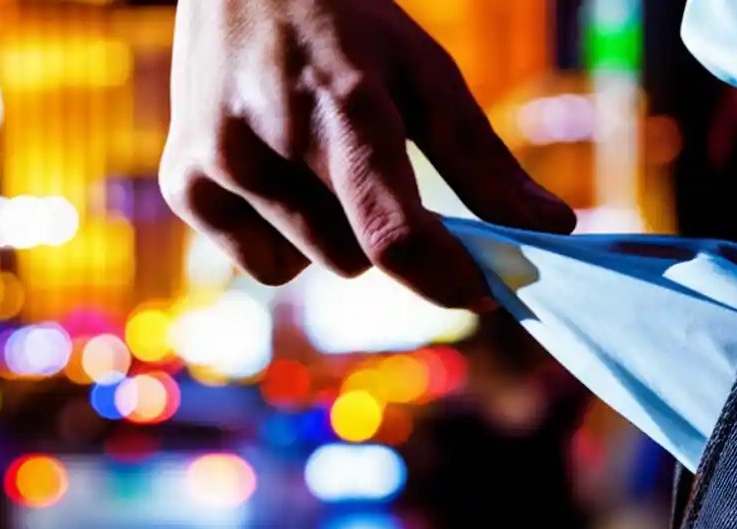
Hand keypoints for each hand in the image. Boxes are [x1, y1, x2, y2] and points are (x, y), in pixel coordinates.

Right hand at [160, 0, 575, 309]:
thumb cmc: (346, 29)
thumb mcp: (422, 75)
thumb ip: (481, 161)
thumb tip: (553, 230)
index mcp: (342, 106)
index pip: (393, 233)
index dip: (445, 279)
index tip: (485, 292)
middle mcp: (267, 141)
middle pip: (355, 258)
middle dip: (379, 231)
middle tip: (372, 167)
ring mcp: (216, 166)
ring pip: (311, 265)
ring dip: (331, 233)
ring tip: (315, 157)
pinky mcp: (184, 186)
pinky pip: (263, 265)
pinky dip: (283, 237)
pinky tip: (276, 172)